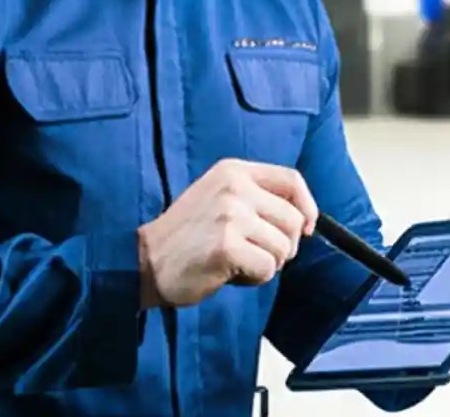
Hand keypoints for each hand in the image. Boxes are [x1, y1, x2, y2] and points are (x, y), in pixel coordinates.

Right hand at [136, 159, 319, 308]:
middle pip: (294, 219)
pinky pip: (268, 268)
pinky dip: (254, 278)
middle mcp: (234, 187)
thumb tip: (306, 219)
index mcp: (234, 171)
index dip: (307, 206)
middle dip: (284, 245)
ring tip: (236, 261)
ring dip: (267, 263)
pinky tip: (229, 272)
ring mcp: (230, 214)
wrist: (142, 262)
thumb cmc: (186, 237)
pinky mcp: (227, 245)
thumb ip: (258, 199)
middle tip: (254, 253)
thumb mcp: (220, 199)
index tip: (307, 228)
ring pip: (284, 247)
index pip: (291, 180)